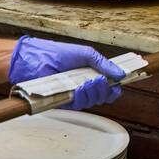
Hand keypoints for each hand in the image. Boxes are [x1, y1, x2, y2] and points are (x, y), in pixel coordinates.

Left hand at [8, 36, 124, 109]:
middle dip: (105, 89)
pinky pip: (80, 105)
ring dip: (93, 92)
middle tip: (100, 80)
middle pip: (105, 96)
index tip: (119, 82)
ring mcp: (76, 95)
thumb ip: (104, 64)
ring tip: (87, 82)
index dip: (116, 87)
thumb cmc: (59, 54)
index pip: (110, 87)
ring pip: (94, 101)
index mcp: (93, 75)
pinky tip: (79, 88)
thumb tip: (120, 73)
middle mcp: (86, 87)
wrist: (37, 59)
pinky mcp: (65, 102)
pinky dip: (82, 96)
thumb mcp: (86, 54)